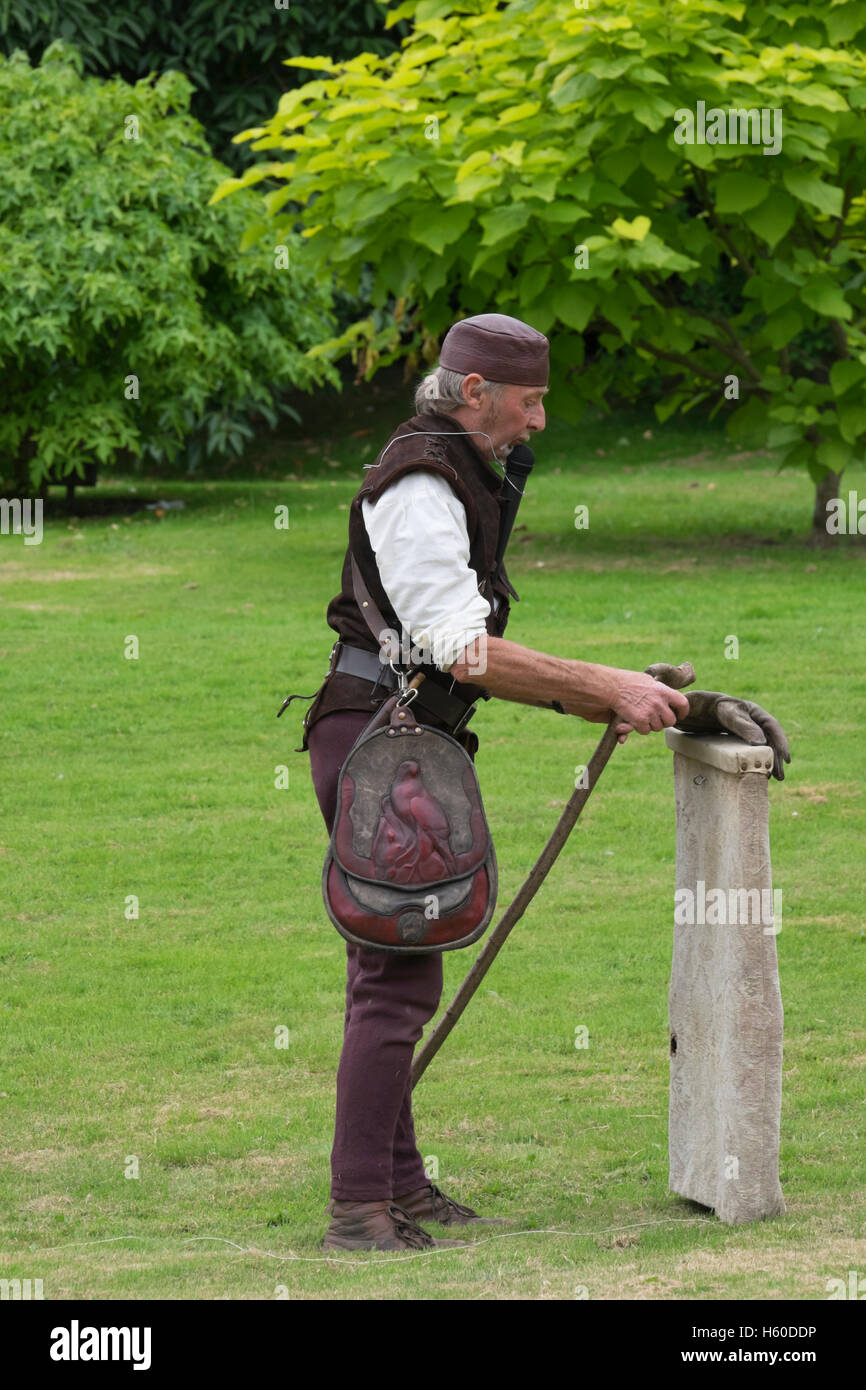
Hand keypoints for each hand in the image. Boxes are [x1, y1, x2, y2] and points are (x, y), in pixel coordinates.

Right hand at [609, 668, 690, 735]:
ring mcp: (650, 712)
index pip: (683, 703)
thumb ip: (658, 689)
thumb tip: (665, 696)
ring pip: (658, 728)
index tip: (680, 715)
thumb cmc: (626, 681)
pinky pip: (645, 731)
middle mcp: (659, 702)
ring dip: (651, 725)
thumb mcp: (647, 680)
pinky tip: (634, 720)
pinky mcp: (640, 721)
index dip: (683, 711)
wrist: (612, 687)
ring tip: (642, 716)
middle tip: (656, 719)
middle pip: (671, 721)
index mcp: (663, 690)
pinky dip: (640, 729)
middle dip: (664, 722)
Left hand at [672, 690, 791, 780]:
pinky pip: (744, 752)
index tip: (785, 759)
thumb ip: (739, 723)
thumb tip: (761, 742)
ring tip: (771, 779)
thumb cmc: (699, 705)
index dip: (780, 742)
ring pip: (757, 747)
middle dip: (775, 757)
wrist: (680, 711)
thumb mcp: (722, 712)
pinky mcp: (727, 741)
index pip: (770, 726)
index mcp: (747, 709)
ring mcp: (737, 731)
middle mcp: (746, 720)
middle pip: (767, 739)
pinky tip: (753, 774)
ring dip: (766, 762)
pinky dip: (751, 763)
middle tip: (780, 776)